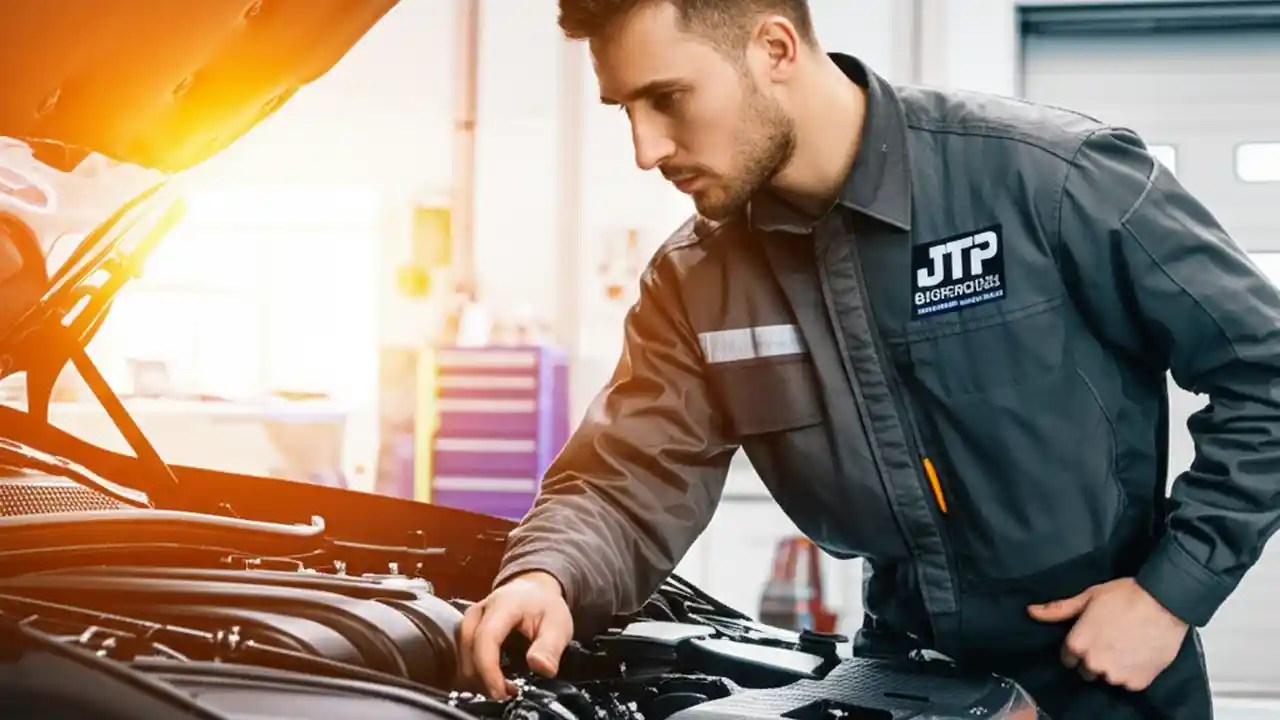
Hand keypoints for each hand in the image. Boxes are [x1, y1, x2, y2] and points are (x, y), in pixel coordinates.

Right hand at [458, 570, 573, 699]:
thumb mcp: (558, 625)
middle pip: (468, 648)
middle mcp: (480, 609)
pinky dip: (474, 670)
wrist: (535, 590)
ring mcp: (470, 618)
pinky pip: (462, 652)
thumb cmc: (546, 607)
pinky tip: (491, 680)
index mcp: (503, 604)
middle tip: (503, 694)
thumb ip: (550, 647)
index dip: (488, 669)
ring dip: (476, 676)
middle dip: (481, 677)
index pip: (486, 638)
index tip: (499, 692)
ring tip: (501, 688)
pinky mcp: (466, 627)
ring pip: (461, 652)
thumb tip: (542, 668)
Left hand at [1027, 577, 1187, 690]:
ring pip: (1108, 678)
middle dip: (1094, 659)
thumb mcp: (1088, 597)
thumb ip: (1059, 609)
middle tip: (1110, 640)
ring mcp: (1116, 675)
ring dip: (1114, 666)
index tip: (1091, 638)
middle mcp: (1093, 664)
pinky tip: (1139, 654)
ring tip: (1127, 646)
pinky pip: (1129, 683)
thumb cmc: (1124, 595)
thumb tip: (1030, 611)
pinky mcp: (1137, 683)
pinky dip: (1133, 673)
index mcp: (1077, 644)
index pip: (1067, 658)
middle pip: (1086, 671)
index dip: (1079, 648)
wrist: (1165, 602)